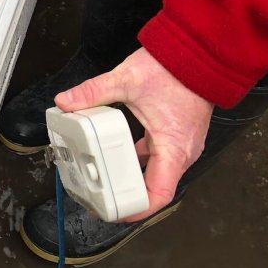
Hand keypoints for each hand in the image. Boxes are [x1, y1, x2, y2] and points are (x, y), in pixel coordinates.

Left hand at [55, 48, 213, 221]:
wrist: (200, 54)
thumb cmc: (174, 69)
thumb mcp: (128, 79)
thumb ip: (94, 91)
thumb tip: (66, 102)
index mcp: (175, 147)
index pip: (159, 194)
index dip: (136, 209)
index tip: (113, 213)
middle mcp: (183, 152)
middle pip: (154, 188)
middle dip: (126, 197)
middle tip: (99, 199)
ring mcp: (182, 145)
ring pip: (155, 174)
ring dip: (131, 179)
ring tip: (104, 181)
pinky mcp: (176, 136)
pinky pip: (157, 158)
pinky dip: (137, 161)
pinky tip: (116, 155)